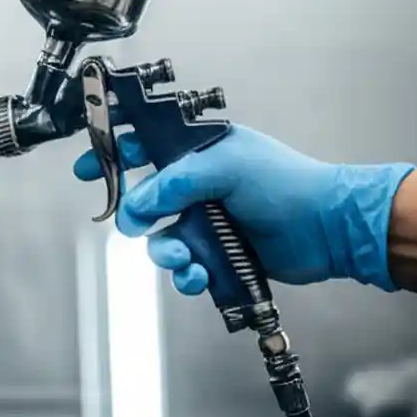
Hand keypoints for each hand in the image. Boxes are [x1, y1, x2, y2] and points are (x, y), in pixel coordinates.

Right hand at [74, 124, 413, 295]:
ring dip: (165, 252)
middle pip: (143, 197)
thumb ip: (173, 183)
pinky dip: (187, 274)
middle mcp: (198, 184)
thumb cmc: (286, 184)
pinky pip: (184, 266)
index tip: (88, 166)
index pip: (145, 142)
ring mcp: (206, 220)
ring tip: (185, 258)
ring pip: (161, 239)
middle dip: (132, 212)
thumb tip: (136, 204)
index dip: (113, 150)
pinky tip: (200, 274)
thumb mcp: (224, 167)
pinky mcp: (216, 253)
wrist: (329, 228)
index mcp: (199, 151)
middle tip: (129, 220)